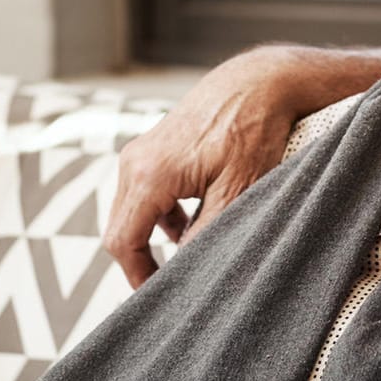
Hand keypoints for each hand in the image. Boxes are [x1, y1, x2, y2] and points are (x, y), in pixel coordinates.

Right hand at [104, 51, 298, 286]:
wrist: (259, 81)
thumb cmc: (253, 130)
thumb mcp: (238, 192)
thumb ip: (207, 235)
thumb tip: (188, 274)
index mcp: (148, 174)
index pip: (122, 242)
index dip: (136, 277)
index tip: (158, 299)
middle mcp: (135, 161)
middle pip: (121, 229)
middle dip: (142, 261)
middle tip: (174, 286)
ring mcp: (141, 151)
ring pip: (132, 211)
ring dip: (153, 238)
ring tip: (189, 256)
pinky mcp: (154, 148)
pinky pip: (144, 194)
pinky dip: (161, 216)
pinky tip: (192, 223)